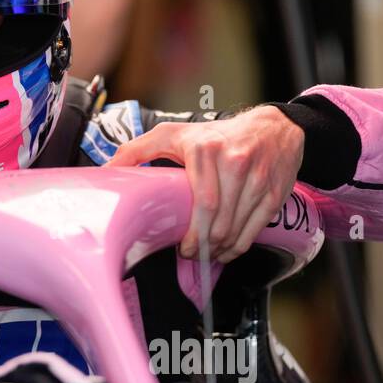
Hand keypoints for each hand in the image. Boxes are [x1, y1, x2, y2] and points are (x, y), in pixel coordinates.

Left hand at [107, 105, 304, 262]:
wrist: (274, 127)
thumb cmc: (217, 134)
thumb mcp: (174, 134)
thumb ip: (137, 149)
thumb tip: (107, 169)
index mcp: (207, 150)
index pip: (203, 203)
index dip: (193, 234)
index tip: (182, 247)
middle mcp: (236, 163)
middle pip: (220, 222)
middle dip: (204, 247)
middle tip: (191, 254)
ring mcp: (258, 180)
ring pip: (237, 230)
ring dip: (220, 251)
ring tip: (206, 254)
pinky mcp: (275, 194)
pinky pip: (255, 231)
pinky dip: (239, 247)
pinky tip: (227, 250)